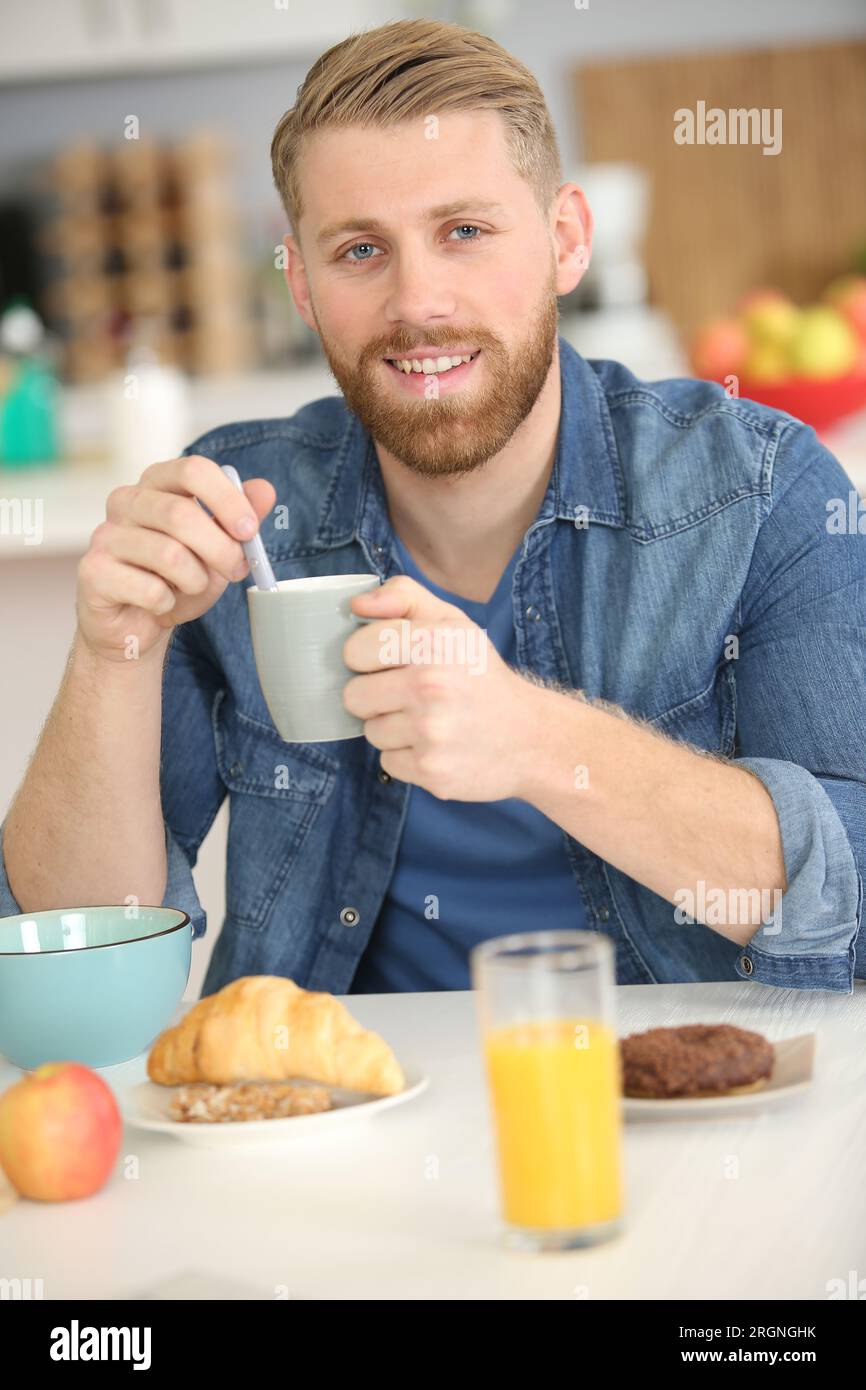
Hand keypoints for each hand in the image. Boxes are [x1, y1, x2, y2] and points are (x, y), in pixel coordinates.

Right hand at [77, 455, 275, 662]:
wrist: (137, 624)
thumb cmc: (178, 579)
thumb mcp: (219, 547)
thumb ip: (241, 518)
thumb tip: (265, 490)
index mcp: (158, 484)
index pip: (192, 469)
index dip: (227, 499)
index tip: (249, 530)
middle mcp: (126, 501)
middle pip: (182, 514)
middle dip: (221, 549)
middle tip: (235, 570)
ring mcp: (105, 535)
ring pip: (169, 555)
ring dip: (196, 581)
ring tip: (192, 589)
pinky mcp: (93, 571)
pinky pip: (150, 589)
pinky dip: (168, 603)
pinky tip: (161, 603)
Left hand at [342, 575, 537, 800]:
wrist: (529, 735)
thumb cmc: (481, 677)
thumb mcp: (453, 623)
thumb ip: (404, 598)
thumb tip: (356, 605)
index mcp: (433, 642)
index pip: (355, 650)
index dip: (368, 658)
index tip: (391, 663)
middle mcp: (430, 685)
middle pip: (354, 695)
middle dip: (377, 696)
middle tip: (411, 696)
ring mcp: (429, 731)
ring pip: (371, 731)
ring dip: (393, 728)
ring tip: (428, 721)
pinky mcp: (430, 770)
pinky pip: (388, 761)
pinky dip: (407, 757)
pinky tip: (435, 746)